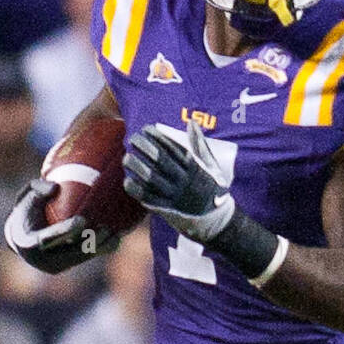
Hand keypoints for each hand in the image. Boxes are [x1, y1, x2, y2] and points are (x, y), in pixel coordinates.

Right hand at [4, 178, 115, 273]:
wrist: (21, 238)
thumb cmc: (26, 213)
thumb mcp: (26, 198)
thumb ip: (38, 190)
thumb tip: (55, 187)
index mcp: (30, 243)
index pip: (49, 238)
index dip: (65, 230)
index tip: (82, 220)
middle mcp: (43, 260)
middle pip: (70, 252)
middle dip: (90, 241)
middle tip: (105, 227)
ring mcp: (56, 266)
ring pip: (82, 257)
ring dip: (101, 247)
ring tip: (117, 234)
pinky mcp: (66, 266)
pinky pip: (85, 258)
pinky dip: (101, 249)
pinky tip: (117, 239)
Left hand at [123, 121, 235, 241]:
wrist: (216, 221)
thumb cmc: (212, 189)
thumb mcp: (212, 166)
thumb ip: (200, 145)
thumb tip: (191, 122)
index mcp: (195, 168)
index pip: (174, 148)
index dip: (158, 137)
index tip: (146, 128)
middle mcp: (185, 181)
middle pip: (161, 161)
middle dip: (145, 148)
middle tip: (133, 138)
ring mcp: (175, 196)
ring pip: (153, 179)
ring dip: (138, 167)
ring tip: (127, 158)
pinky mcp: (168, 210)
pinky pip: (149, 199)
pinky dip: (138, 190)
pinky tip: (128, 181)